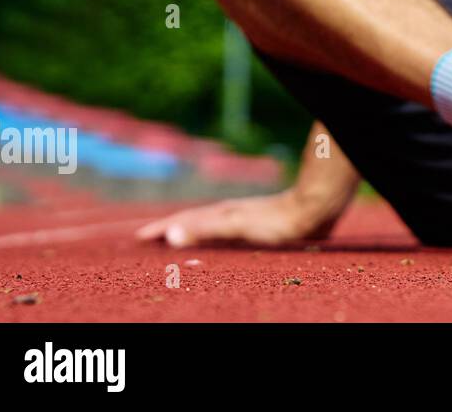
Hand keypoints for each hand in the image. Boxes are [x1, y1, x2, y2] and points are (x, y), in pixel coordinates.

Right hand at [135, 189, 343, 247]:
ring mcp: (242, 218)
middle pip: (192, 220)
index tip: (139, 238)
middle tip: (148, 237)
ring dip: (189, 230)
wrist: (312, 209)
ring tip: (175, 238)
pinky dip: (212, 235)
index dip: (162, 229)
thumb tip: (170, 235)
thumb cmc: (275, 220)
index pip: (183, 222)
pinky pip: (224, 230)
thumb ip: (204, 229)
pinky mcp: (257, 225)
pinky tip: (218, 242)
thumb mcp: (236, 226)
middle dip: (169, 228)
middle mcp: (228, 214)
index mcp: (219, 215)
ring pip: (208, 224)